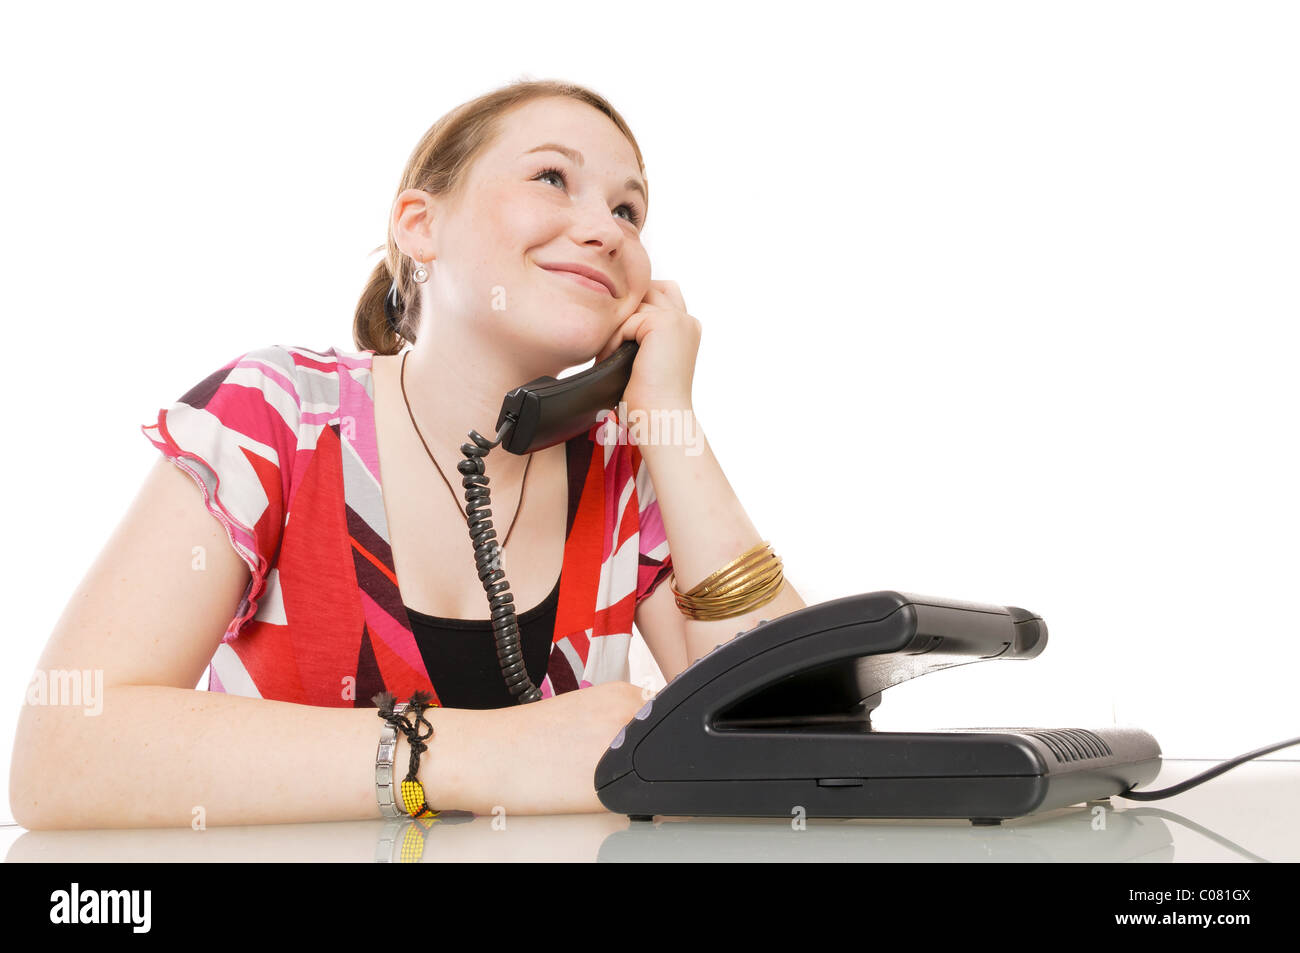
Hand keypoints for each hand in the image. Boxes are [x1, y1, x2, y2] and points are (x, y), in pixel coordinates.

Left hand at [594, 279, 699, 419]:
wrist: (661, 418)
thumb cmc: (651, 399)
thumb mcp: (647, 359)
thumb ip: (640, 332)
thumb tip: (612, 316)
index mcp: (687, 327)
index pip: (657, 293)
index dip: (635, 311)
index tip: (619, 339)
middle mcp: (686, 320)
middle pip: (645, 291)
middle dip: (624, 314)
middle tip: (611, 345)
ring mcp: (677, 319)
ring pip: (632, 306)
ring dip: (615, 329)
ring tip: (609, 356)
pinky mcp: (663, 323)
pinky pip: (625, 321)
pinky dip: (613, 341)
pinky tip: (612, 361)